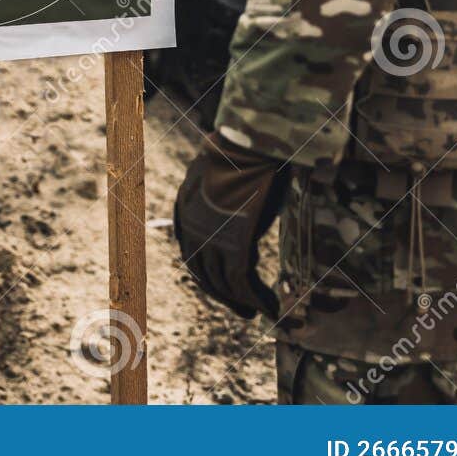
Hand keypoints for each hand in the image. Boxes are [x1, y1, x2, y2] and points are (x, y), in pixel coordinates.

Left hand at [173, 131, 287, 318]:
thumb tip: (236, 194)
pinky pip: (243, 282)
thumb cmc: (242, 152)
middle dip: (223, 294)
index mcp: (184, 208)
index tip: (226, 285)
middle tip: (243, 309)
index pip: (192, 252)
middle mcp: (191, 227)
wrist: (251, 144)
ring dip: (243, 302)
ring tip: (258, 311)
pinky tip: (272, 309)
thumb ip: (221, 191)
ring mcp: (210, 237)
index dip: (209, 273)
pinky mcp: (232, 245)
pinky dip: (257, 299)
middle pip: (203, 272)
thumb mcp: (221, 171)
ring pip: (224, 282)